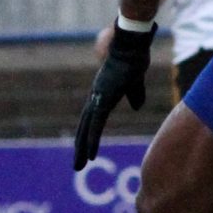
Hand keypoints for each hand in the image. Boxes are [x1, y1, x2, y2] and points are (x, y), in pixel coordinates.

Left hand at [76, 21, 154, 169]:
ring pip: (86, 130)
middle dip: (79, 148)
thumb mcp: (136, 83)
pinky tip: (90, 155)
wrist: (131, 46)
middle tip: (76, 166)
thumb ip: (136, 96)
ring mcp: (98, 99)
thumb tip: (136, 108)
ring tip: (78, 167)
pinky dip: (91, 140)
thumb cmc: (134, 59)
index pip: (90, 120)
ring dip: (82, 150)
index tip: (84, 151)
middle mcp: (95, 98)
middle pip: (83, 128)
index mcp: (101, 95)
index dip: (86, 136)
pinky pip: (96, 125)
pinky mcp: (103, 100)